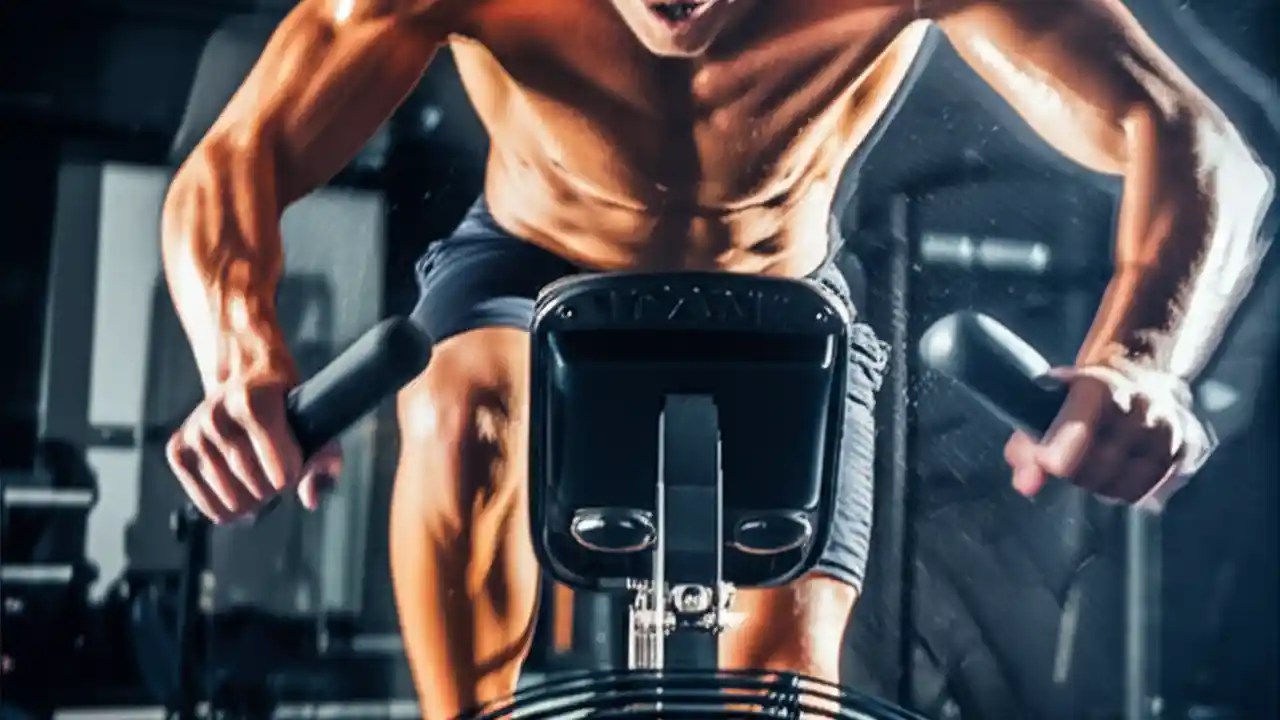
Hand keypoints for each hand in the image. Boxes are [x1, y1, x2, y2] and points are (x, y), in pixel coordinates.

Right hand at [166, 377, 342, 522]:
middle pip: (258, 488)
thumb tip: (310, 499)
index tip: (293, 463)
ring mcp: (194, 433)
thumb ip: (324, 457)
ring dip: (252, 499)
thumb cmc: (283, 403)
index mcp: (252, 403)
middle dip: (273, 487)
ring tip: (257, 478)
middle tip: (274, 471)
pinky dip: (226, 507)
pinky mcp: (177, 450)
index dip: (293, 474)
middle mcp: (216, 415)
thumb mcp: (312, 419)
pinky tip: (237, 491)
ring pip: (233, 500)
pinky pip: (207, 504)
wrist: (244, 375)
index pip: (281, 472)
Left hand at [1003, 366, 1212, 509]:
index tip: (1048, 462)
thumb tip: (1025, 487)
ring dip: (1103, 486)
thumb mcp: (1048, 405)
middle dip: (1077, 474)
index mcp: (1099, 389)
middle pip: (1096, 472)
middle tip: (1073, 461)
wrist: (1144, 368)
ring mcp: (1170, 430)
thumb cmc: (1083, 392)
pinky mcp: (1190, 449)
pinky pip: (1152, 492)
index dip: (1054, 460)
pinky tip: (1122, 471)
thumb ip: (1027, 446)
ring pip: (1124, 489)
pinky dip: (1131, 490)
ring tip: (1098, 464)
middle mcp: (1141, 407)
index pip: (1074, 442)